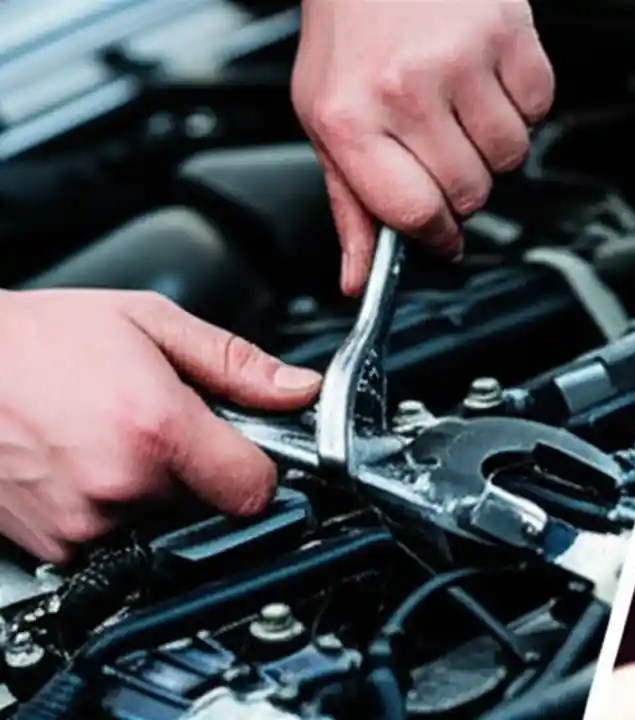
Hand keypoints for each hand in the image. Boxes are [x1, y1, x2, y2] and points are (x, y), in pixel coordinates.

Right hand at [0, 290, 321, 562]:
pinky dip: (114, 508)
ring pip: (165, 524)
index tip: (248, 447)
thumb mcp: (150, 323)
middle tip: (162, 424)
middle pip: (210, 505)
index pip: (256, 490)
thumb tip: (298, 390)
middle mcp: (121, 487)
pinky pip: (116, 539)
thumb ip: (236, 363)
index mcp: (156, 430)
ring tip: (115, 437)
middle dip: (202, 468)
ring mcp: (84, 525)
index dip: (260, 467)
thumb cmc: (36, 341)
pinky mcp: (55, 548)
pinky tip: (86, 462)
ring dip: (156, 489)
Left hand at [292, 0, 554, 294]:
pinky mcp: (505, 33)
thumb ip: (349, 202)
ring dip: (495, 145)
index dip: (436, 236)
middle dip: (463, 185)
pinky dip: (522, 104)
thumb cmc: (349, 30)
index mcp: (349, 119)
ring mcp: (459, 61)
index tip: (442, 236)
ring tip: (463, 107)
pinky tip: (486, 78)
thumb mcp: (326, 117)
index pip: (414, 215)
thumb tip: (360, 278)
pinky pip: (539, 107)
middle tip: (444, 149)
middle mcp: (403, 90)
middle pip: (470, 194)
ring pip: (510, 157)